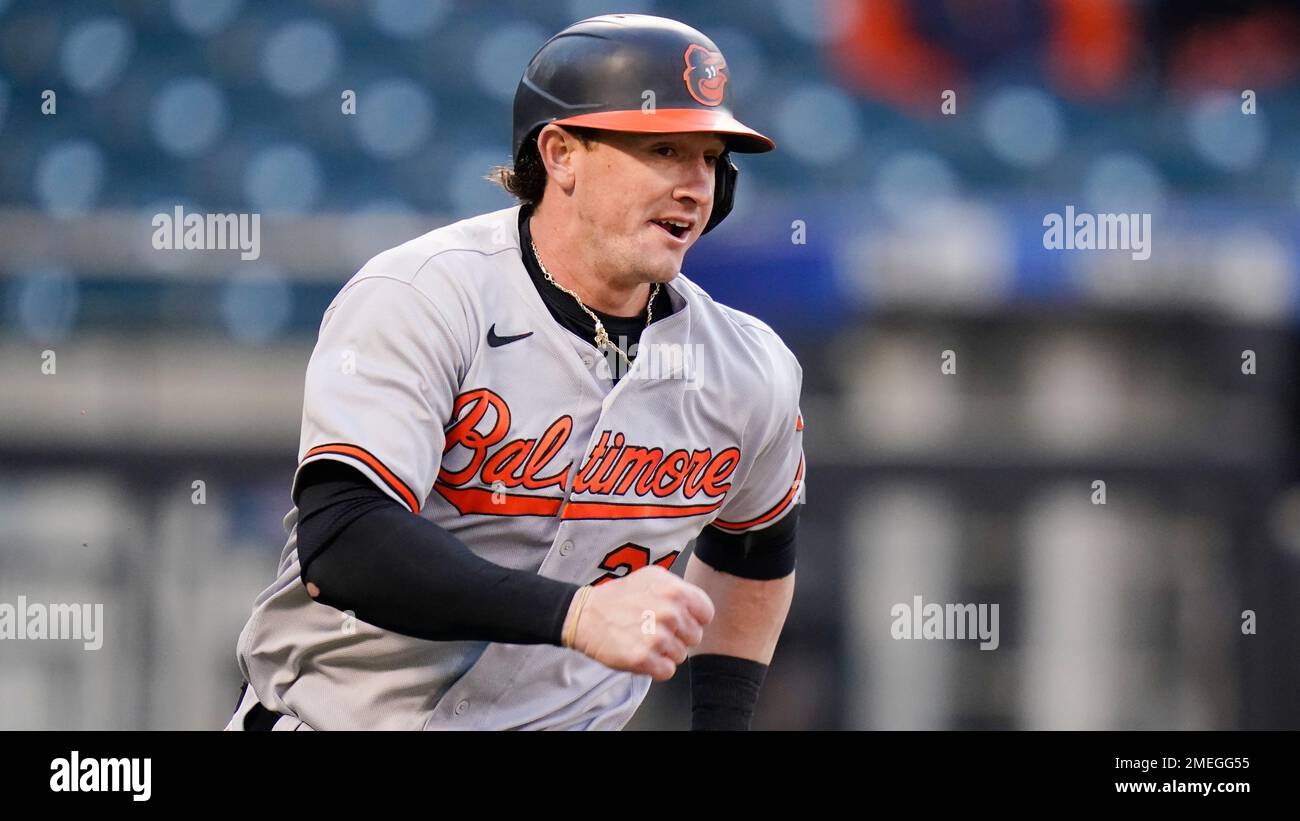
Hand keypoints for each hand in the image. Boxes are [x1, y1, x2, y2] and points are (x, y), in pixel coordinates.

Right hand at [565, 566, 714, 680]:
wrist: (586, 615)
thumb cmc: (620, 597)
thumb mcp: (653, 577)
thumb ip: (680, 590)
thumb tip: (697, 605)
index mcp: (676, 592)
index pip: (706, 614)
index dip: (693, 618)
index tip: (678, 619)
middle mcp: (669, 614)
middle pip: (695, 637)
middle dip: (678, 636)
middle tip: (655, 629)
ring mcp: (657, 637)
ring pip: (681, 655)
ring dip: (665, 652)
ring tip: (644, 639)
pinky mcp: (643, 659)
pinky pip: (667, 671)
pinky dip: (656, 667)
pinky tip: (641, 652)